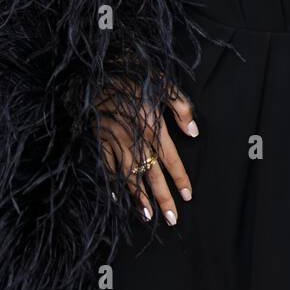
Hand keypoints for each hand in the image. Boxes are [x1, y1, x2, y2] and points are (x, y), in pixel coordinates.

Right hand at [98, 81, 198, 226]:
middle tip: (172, 219)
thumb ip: (182, 107)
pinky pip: (107, 168)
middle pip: (152, 175)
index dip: (180, 179)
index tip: (188, 196)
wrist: (96, 70)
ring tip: (148, 216)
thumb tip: (193, 132)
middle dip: (163, 198)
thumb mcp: (163, 83)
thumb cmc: (131, 75)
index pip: (171, 160)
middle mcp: (136, 140)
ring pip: (130, 176)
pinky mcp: (99, 141)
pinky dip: (112, 184)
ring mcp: (116, 143)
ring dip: (140, 198)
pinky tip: (118, 197)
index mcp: (153, 128)